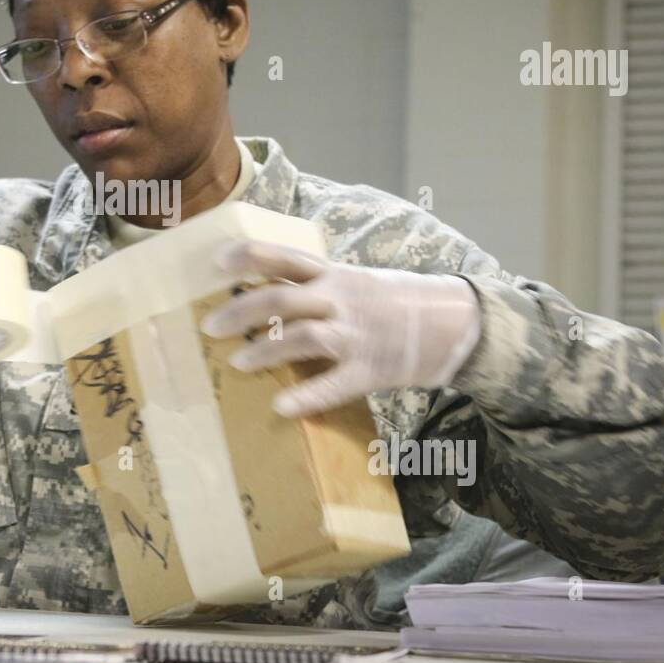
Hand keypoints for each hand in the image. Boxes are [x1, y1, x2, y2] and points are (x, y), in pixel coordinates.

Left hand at [199, 240, 480, 417]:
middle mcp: (342, 300)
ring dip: (265, 350)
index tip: (216, 262)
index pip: (286, 257)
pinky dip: (307, 396)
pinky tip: (281, 406)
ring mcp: (356, 334)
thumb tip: (268, 294)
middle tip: (209, 326)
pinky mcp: (371, 369)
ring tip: (236, 363)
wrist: (454, 323)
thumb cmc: (396, 303)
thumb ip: (319, 288)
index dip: (250, 257)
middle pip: (283, 297)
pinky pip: (335, 384)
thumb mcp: (357, 282)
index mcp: (336, 275)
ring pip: (303, 335)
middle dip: (241, 311)